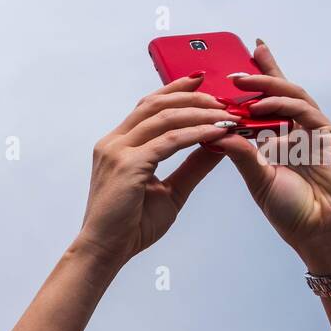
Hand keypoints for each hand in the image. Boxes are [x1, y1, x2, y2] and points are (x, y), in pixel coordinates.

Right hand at [78, 74, 233, 265]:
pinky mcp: (127, 165)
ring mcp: (117, 151)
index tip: (201, 80)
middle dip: (192, 96)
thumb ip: (192, 165)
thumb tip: (218, 145)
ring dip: (198, 112)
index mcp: (117, 145)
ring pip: (164, 117)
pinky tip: (215, 133)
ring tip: (224, 114)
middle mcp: (113, 142)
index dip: (175, 89)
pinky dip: (195, 134)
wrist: (105, 251)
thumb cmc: (130, 226)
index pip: (147, 106)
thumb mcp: (170, 190)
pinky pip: (168, 141)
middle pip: (155, 103)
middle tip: (221, 98)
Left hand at [213, 41, 330, 273]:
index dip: (249, 89)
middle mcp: (295, 133)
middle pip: (278, 94)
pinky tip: (262, 104)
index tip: (226, 74)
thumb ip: (242, 155)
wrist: (327, 234)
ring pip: (291, 97)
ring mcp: (313, 132)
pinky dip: (284, 105)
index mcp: (276, 144)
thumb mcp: (259, 181)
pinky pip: (306, 112)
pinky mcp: (329, 135)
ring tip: (241, 83)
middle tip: (233, 70)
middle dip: (259, 76)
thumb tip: (216, 132)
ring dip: (267, 87)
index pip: (260, 109)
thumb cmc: (295, 212)